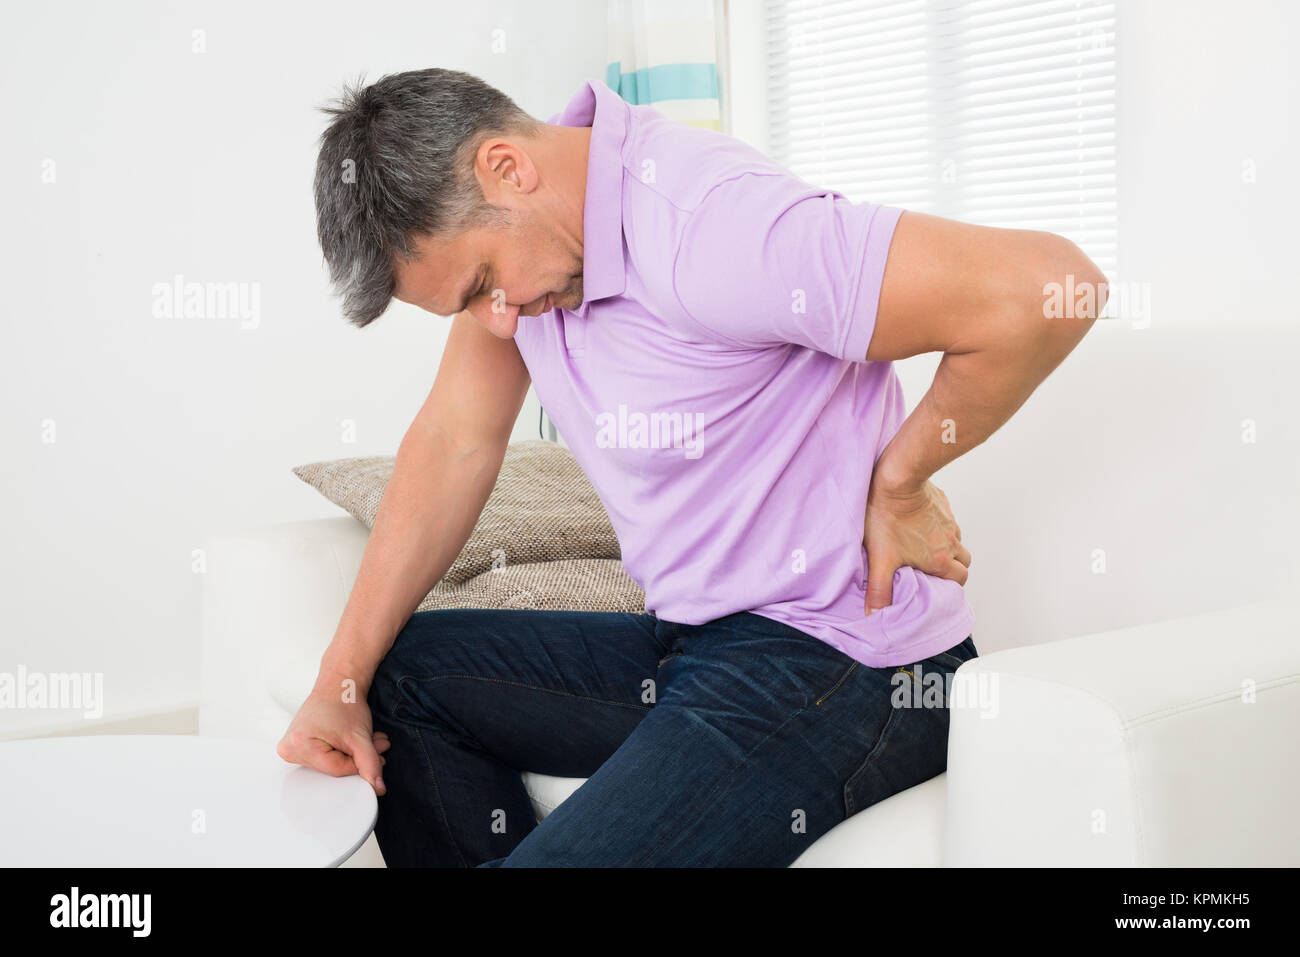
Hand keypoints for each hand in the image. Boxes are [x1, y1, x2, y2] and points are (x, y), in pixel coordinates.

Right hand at [276, 675, 390, 795]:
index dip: (361, 763)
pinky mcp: (297, 746)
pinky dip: (342, 752)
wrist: (338, 684)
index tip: (377, 753)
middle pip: (332, 769)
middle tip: (375, 743)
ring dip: (352, 754)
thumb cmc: (344, 703)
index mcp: (299, 746)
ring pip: (331, 765)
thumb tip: (377, 787)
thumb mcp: (360, 736)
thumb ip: (370, 764)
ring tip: (362, 737)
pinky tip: (350, 739)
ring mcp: (290, 748)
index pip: (337, 770)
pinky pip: (324, 759)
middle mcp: (288, 749)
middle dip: (358, 758)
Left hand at [863, 472, 969, 615]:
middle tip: (931, 569)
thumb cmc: (888, 518)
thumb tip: (874, 616)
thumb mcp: (880, 559)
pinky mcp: (942, 504)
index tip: (936, 586)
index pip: (960, 580)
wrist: (897, 480)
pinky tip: (918, 524)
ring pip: (956, 540)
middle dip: (952, 568)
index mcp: (941, 558)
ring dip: (946, 547)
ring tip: (923, 548)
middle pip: (963, 561)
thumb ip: (879, 591)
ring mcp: (949, 521)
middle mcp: (951, 541)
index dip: (951, 586)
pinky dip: (939, 527)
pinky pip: (947, 520)